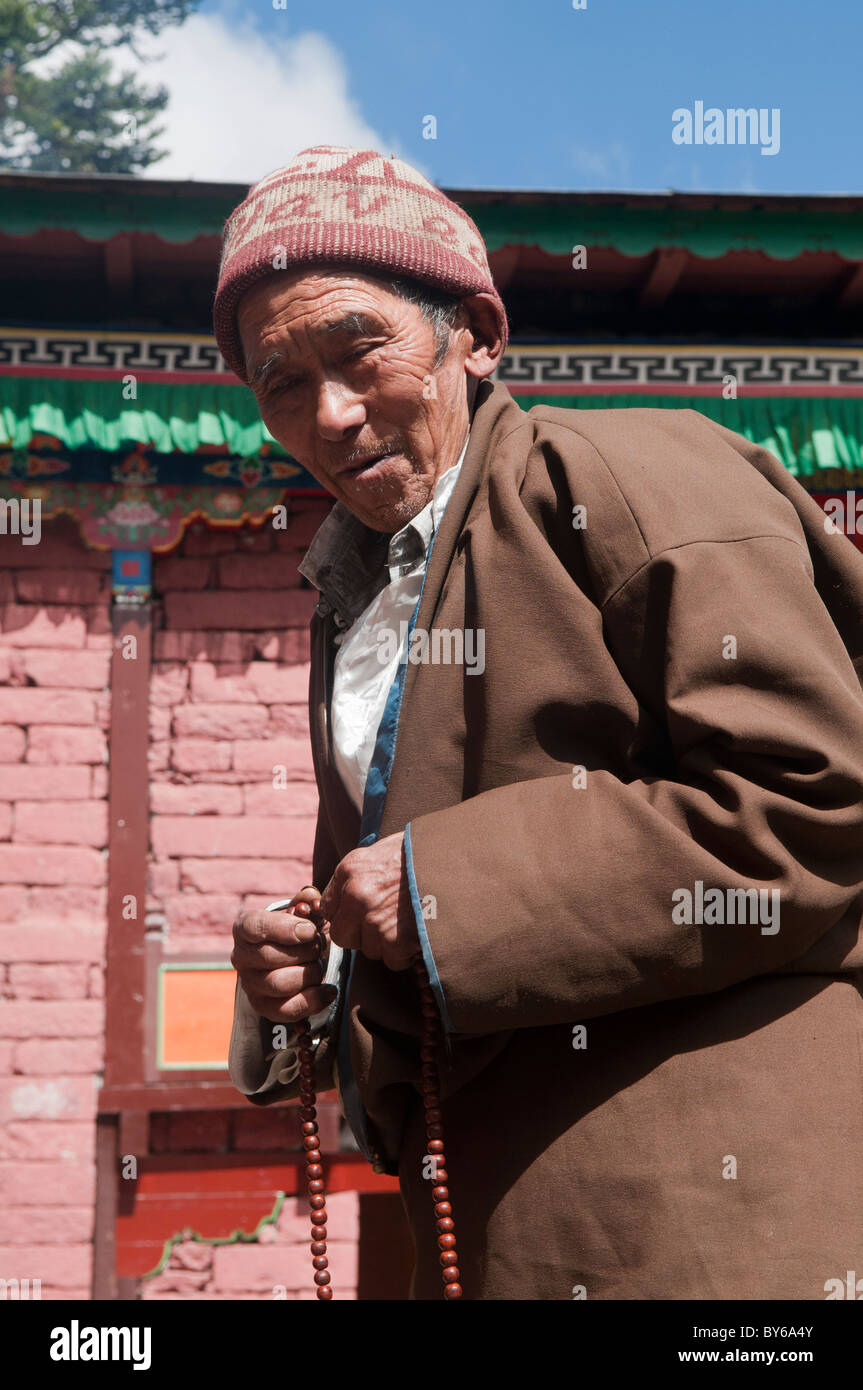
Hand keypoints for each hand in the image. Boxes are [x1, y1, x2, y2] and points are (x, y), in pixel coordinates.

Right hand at [231, 886, 336, 1024]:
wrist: (292, 958)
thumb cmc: (295, 930)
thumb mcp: (301, 911)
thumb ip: (307, 900)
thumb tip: (312, 898)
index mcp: (245, 928)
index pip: (254, 926)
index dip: (284, 929)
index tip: (310, 930)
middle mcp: (241, 957)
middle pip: (270, 957)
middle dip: (304, 952)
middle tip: (319, 946)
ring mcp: (249, 984)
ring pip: (278, 984)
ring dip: (309, 974)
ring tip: (320, 965)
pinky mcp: (262, 1006)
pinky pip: (286, 1010)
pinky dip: (313, 1001)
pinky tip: (328, 990)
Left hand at [320, 831, 419, 971]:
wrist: (461, 862)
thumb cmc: (427, 854)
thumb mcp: (387, 849)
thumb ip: (364, 872)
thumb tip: (350, 893)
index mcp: (351, 868)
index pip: (328, 905)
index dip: (346, 914)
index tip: (360, 917)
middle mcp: (356, 894)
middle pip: (342, 935)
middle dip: (361, 936)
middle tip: (386, 926)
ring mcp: (374, 919)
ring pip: (369, 950)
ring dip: (388, 944)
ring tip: (410, 923)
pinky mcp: (396, 940)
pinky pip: (393, 960)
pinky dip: (407, 954)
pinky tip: (420, 933)